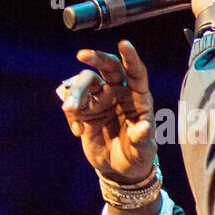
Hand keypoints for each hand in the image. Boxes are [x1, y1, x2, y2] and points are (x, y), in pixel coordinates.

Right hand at [59, 40, 156, 183]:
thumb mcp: (144, 150)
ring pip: (85, 83)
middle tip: (82, 55)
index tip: (124, 44)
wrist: (119, 170)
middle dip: (95, 58)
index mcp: (138, 97)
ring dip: (75, 92)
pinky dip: (71, 114)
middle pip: (107, 67)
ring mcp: (100, 100)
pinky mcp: (85, 112)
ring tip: (70, 109)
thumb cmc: (138, 156)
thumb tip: (144, 127)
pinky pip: (73, 104)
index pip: (136, 72)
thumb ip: (143, 138)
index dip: (131, 57)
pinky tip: (78, 131)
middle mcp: (119, 93)